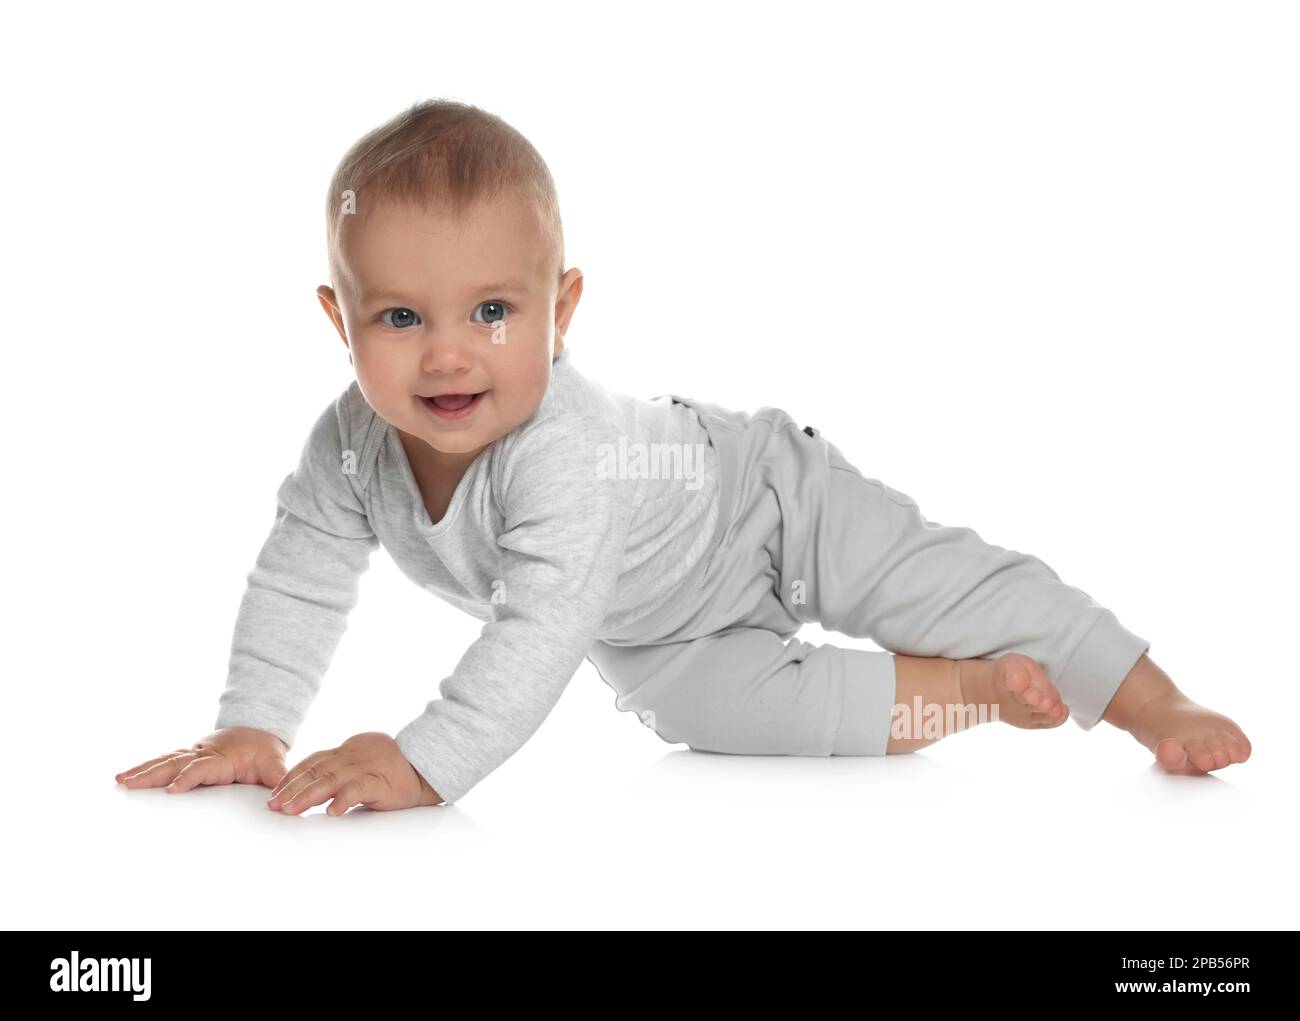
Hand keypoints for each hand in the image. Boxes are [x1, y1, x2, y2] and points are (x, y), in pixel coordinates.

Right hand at [116, 727, 288, 792]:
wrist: (257, 730)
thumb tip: (279, 800)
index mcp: (223, 757)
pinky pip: (164, 761)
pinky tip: (126, 776)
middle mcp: (203, 753)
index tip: (172, 790)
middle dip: (152, 773)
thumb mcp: (274, 763)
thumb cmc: (263, 750)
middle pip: (174, 762)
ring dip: (143, 770)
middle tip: (129, 783)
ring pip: (165, 760)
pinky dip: (145, 768)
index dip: (188, 778)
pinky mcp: (186, 757)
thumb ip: (277, 779)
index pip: (203, 767)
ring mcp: (192, 754)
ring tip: (120, 780)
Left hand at [266, 731, 444, 814]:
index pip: (312, 761)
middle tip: (274, 805)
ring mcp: (366, 767)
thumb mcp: (365, 759)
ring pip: (330, 780)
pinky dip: (343, 800)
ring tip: (291, 810)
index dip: (292, 776)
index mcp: (348, 750)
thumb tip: (319, 783)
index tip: (275, 792)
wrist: (429, 764)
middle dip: (291, 789)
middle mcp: (353, 756)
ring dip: (307, 796)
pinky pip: (358, 789)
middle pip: (315, 771)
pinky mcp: (380, 781)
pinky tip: (331, 812)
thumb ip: (344, 766)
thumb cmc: (398, 766)